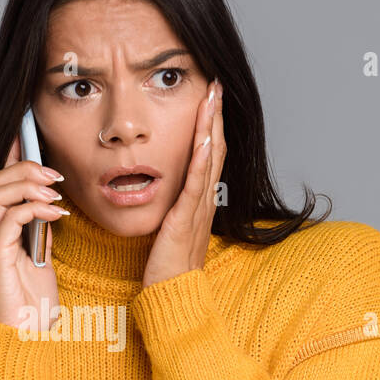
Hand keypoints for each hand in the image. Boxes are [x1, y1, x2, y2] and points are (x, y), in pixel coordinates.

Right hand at [0, 134, 66, 331]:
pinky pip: (8, 220)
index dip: (13, 155)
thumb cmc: (31, 309)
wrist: (22, 342)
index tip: (30, 134)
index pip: (0, 182)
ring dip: (29, 184)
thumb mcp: (41, 262)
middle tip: (55, 174)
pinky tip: (56, 213)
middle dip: (26, 168)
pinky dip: (33, 209)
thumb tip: (50, 208)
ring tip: (56, 191)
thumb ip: (39, 234)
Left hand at [141, 77, 224, 288]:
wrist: (173, 294)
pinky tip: (203, 139)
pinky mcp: (186, 220)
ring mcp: (198, 209)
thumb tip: (165, 190)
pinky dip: (201, 161)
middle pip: (214, 149)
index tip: (208, 98)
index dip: (210, 125)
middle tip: (215, 85)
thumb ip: (172, 207)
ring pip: (208, 160)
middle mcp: (204, 201)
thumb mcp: (170, 228)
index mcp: (200, 201)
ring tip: (212, 99)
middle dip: (215, 115)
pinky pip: (196, 185)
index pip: (208, 154)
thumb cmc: (168, 267)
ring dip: (211, 127)